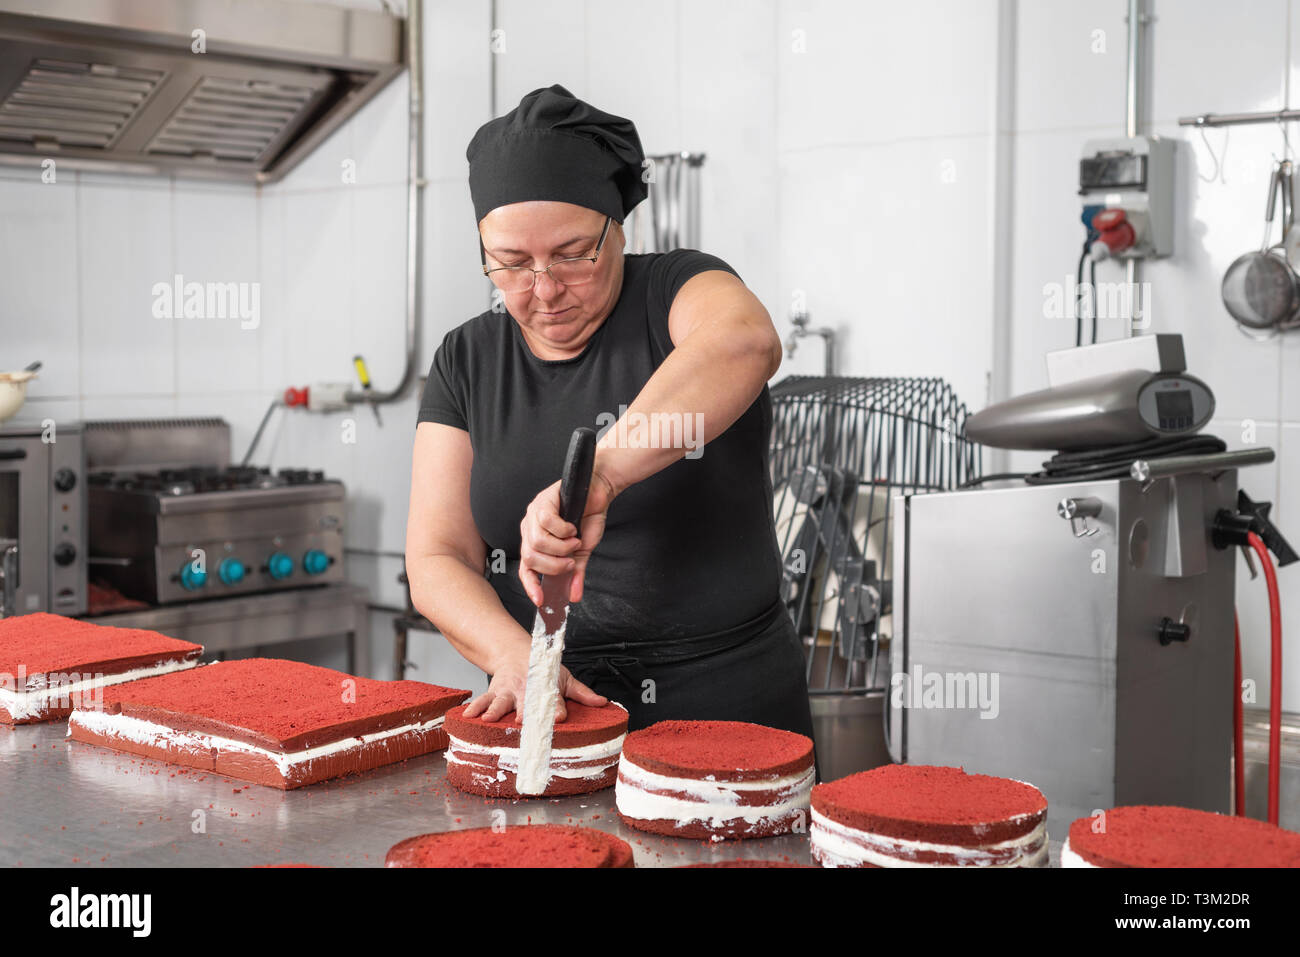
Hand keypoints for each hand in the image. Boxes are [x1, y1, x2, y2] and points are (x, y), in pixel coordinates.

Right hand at [462, 647, 606, 722]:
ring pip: (502, 701)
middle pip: (526, 702)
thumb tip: (603, 703)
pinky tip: (468, 716)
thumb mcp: (565, 679)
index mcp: (547, 687)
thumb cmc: (544, 670)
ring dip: (496, 710)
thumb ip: (582, 693)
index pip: (554, 699)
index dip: (557, 707)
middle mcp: (527, 690)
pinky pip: (483, 700)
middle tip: (521, 721)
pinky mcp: (494, 692)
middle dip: (524, 712)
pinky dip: (475, 707)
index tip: (559, 717)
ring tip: (489, 719)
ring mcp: (508, 691)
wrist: (517, 653)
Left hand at [518, 467, 617, 605]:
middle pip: (530, 557)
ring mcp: (533, 514)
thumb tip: (574, 595)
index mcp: (534, 542)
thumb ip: (575, 573)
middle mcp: (529, 528)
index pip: (525, 568)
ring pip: (537, 542)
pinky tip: (572, 527)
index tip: (541, 599)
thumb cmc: (587, 519)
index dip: (531, 585)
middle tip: (570, 560)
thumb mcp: (581, 552)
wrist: (599, 493)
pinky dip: (563, 530)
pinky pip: (547, 523)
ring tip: (574, 541)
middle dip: (554, 565)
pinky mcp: (542, 501)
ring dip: (561, 547)